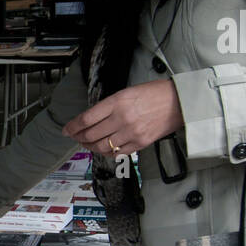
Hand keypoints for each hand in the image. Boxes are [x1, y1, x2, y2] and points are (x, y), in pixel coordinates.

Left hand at [62, 79, 182, 156]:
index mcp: (117, 102)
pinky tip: (103, 148)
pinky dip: (106, 152)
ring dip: (90, 147)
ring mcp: (132, 133)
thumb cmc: (154, 94)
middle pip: (91, 134)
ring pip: (102, 146)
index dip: (72, 127)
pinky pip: (117, 153)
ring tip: (87, 143)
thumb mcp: (126, 93)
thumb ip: (108, 107)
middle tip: (75, 137)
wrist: (179, 102)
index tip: (66, 130)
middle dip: (79, 138)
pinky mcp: (140, 143)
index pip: (87, 119)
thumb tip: (90, 120)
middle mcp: (123, 118)